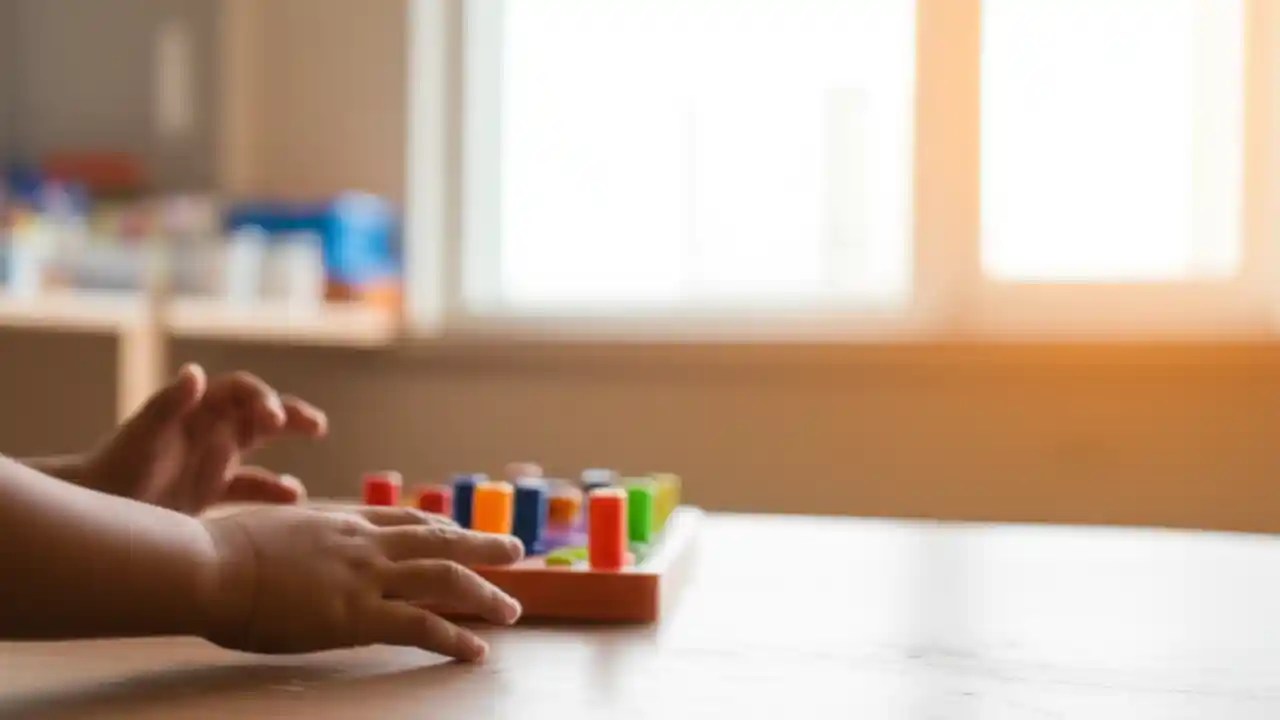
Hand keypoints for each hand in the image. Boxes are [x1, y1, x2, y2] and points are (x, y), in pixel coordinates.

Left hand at [81, 364, 327, 513]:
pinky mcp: (211, 491)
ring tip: (313, 448)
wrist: (94, 506)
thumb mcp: (143, 436)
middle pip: (259, 412)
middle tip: (315, 426)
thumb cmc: (115, 467)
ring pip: (261, 445)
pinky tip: (294, 499)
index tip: (275, 419)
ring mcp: (212, 460)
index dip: (262, 399)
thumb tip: (195, 371)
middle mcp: (209, 429)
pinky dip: (275, 490)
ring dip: (289, 445)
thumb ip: (169, 403)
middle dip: (290, 414)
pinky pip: (252, 487)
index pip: (240, 391)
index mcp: (196, 410)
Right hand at [201, 506, 523, 659]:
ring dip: (484, 592)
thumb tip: (286, 547)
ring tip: (513, 608)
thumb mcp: (266, 530)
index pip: (401, 520)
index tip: (456, 529)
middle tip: (515, 549)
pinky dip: (455, 638)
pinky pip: (422, 627)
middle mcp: (363, 544)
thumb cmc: (217, 552)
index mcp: (339, 521)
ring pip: (444, 578)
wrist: (209, 565)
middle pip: (437, 539)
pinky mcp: (359, 617)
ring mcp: (365, 578)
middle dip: (480, 544)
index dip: (436, 526)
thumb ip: (292, 538)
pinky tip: (477, 650)